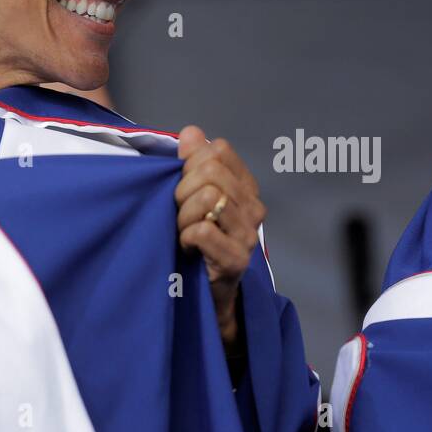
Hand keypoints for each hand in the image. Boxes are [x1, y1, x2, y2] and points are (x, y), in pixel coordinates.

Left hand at [175, 125, 266, 348]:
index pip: (218, 151)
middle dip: (182, 191)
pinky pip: (202, 230)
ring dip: (181, 216)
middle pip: (209, 172)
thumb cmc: (194, 244)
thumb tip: (192, 133)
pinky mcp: (236, 260)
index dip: (191, 163)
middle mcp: (253, 208)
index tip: (184, 188)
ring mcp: (248, 235)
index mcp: (245, 187)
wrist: (203, 298)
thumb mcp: (190, 198)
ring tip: (183, 232)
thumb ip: (192, 163)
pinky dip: (185, 236)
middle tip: (178, 214)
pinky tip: (187, 247)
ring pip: (205, 198)